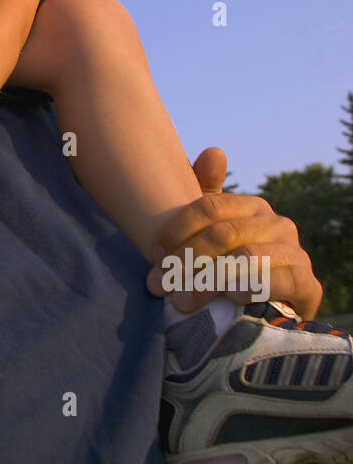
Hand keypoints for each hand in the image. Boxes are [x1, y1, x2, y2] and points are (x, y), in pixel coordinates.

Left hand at [145, 146, 322, 319]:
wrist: (271, 312)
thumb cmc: (232, 268)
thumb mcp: (213, 233)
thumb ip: (206, 195)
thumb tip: (214, 151)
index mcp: (252, 208)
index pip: (210, 208)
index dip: (178, 229)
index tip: (155, 253)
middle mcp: (278, 225)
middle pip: (224, 234)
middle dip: (186, 260)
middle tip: (158, 283)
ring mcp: (295, 254)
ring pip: (248, 257)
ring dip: (209, 279)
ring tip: (181, 300)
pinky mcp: (308, 285)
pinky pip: (283, 281)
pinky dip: (256, 285)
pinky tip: (233, 296)